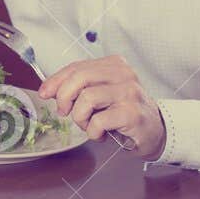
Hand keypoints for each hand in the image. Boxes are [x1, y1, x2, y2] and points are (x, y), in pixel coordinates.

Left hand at [38, 55, 164, 157]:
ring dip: (80, 117)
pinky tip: (101, 134)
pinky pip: (97, 120)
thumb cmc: (123, 112)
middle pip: (79, 77)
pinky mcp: (132, 113)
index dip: (56, 81)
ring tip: (89, 125)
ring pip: (86, 98)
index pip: (77, 67)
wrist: (155, 131)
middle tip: (65, 112)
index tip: (45, 93)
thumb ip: (78, 87)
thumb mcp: (100, 94)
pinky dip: (92, 131)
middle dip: (64, 97)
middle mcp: (124, 74)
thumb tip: (49, 89)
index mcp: (114, 65)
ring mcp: (129, 93)